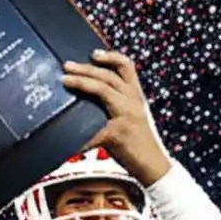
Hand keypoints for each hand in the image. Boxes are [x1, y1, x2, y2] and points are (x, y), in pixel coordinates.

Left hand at [61, 50, 170, 185]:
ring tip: (66, 80)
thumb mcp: (134, 116)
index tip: (93, 53)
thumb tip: (90, 98)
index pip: (127, 67)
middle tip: (67, 66)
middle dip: (87, 68)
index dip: (111, 56)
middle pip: (110, 76)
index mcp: (136, 96)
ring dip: (83, 82)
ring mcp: (126, 117)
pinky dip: (79, 134)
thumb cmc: (141, 142)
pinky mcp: (118, 134)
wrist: (155, 166)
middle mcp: (133, 102)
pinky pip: (94, 130)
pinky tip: (66, 136)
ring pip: (104, 90)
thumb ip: (119, 104)